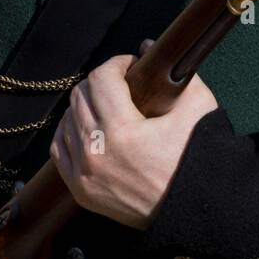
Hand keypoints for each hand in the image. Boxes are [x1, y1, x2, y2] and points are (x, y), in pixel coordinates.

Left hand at [50, 40, 218, 228]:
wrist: (196, 210)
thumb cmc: (199, 159)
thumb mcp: (198, 106)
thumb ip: (174, 71)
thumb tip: (146, 48)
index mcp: (121, 131)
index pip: (100, 79)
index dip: (116, 64)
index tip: (131, 65)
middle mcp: (95, 153)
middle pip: (79, 96)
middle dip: (100, 82)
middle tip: (121, 83)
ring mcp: (84, 175)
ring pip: (66, 121)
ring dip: (84, 106)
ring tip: (107, 105)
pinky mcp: (81, 192)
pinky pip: (59, 150)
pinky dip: (70, 133)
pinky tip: (89, 128)